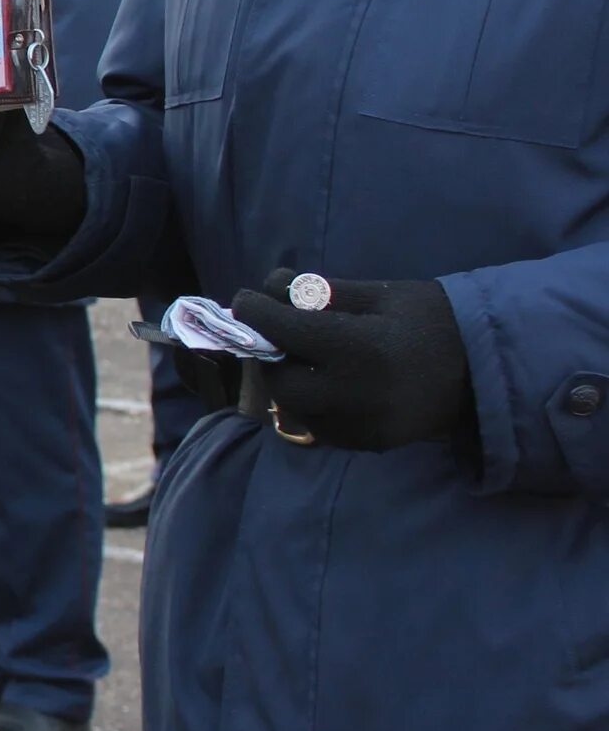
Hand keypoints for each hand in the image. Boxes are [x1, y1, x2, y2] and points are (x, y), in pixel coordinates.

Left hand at [230, 275, 472, 451]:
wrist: (485, 368)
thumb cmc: (431, 320)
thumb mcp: (379, 294)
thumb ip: (319, 292)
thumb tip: (270, 287)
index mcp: (360, 347)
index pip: (284, 329)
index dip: (256, 311)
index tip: (246, 299)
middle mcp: (358, 393)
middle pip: (281, 381)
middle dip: (271, 355)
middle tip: (278, 336)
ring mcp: (364, 425)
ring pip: (296, 409)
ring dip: (289, 382)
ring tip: (302, 359)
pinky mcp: (370, 443)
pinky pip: (320, 427)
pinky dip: (311, 405)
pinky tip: (326, 384)